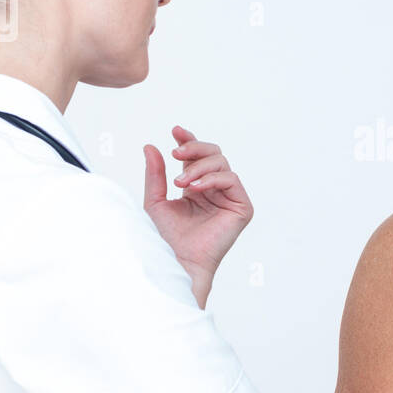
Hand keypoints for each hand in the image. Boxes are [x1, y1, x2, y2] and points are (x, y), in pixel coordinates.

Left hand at [142, 126, 252, 300]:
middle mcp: (215, 190)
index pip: (198, 157)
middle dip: (194, 149)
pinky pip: (232, 180)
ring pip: (221, 163)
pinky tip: (195, 188)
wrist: (177, 261)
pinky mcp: (242, 208)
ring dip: (199, 167)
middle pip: (213, 154)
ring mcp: (230, 198)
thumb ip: (155, 174)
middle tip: (176, 154)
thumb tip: (151, 146)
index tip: (175, 131)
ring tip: (181, 182)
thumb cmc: (166, 239)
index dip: (189, 140)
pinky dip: (212, 179)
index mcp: (197, 187)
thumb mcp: (155, 201)